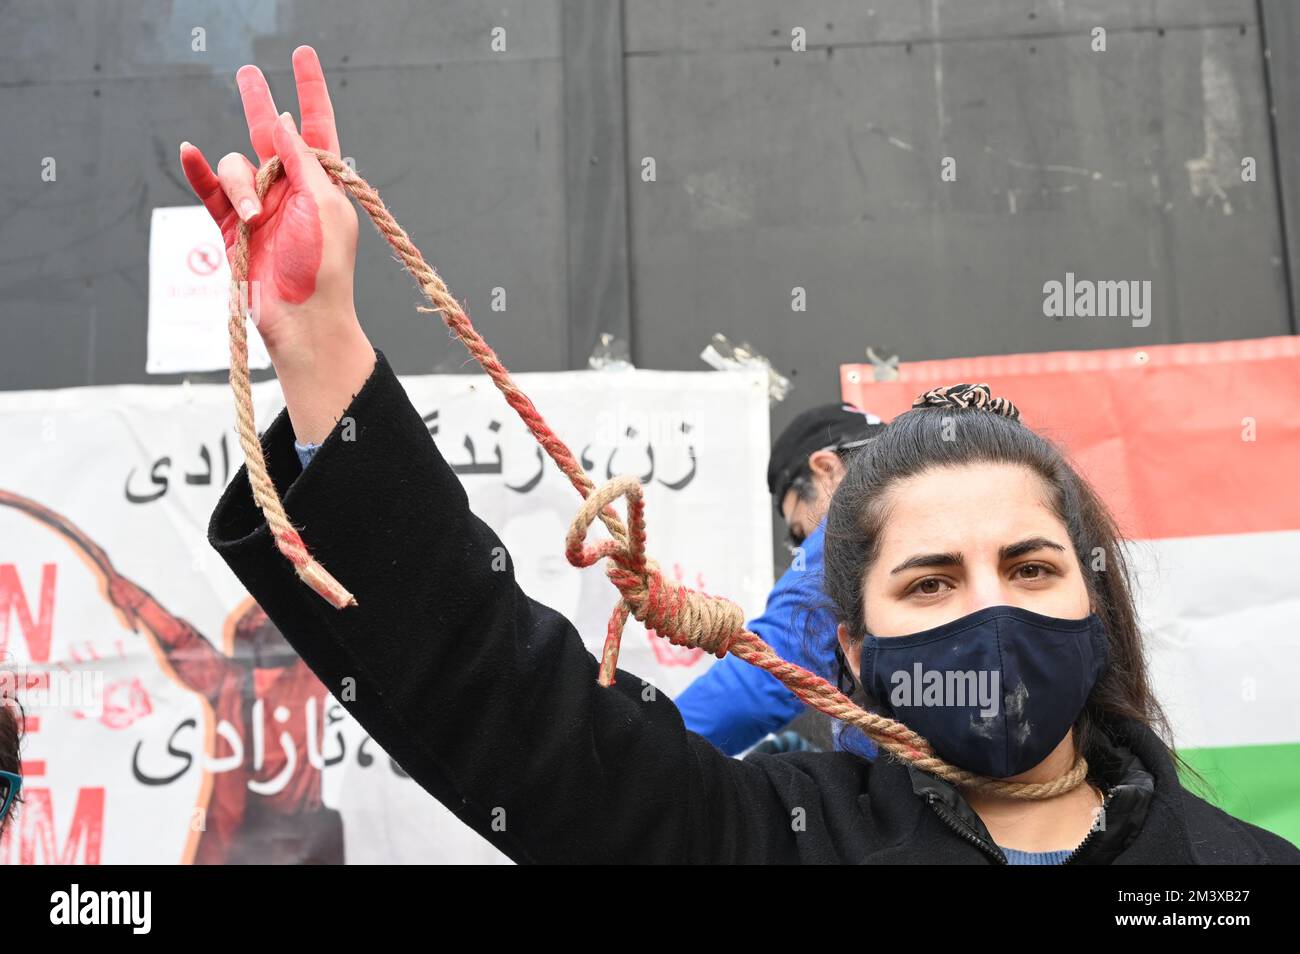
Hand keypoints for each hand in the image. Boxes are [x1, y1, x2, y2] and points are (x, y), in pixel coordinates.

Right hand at [178, 45, 359, 358]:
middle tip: (248, 74)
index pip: (315, 127)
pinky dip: (198, 172)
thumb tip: (282, 119)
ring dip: (241, 185)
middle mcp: (291, 189)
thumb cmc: (324, 267)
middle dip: (258, 103)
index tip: (302, 56)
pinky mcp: (232, 228)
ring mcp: (260, 207)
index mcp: (323, 183)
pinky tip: (187, 154)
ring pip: (236, 166)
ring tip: (252, 217)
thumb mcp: (323, 205)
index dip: (310, 91)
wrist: (301, 320)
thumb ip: (301, 160)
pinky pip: (210, 190)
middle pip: (269, 135)